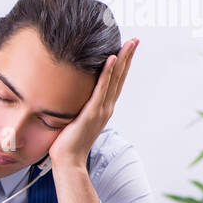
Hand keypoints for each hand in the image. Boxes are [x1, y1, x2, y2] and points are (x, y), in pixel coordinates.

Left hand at [48, 38, 138, 170]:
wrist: (69, 161)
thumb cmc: (68, 143)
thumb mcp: (75, 119)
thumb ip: (78, 108)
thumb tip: (71, 98)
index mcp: (103, 108)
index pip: (115, 82)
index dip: (122, 65)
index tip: (126, 49)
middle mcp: (106, 107)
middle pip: (120, 77)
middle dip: (128, 58)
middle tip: (135, 40)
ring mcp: (101, 110)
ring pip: (115, 80)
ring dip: (122, 60)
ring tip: (129, 44)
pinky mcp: (92, 113)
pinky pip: (101, 89)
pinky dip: (107, 74)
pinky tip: (112, 59)